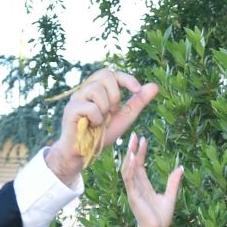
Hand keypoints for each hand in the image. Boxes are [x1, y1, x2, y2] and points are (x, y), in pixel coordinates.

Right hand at [49, 65, 157, 182]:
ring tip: (100, 121)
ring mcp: (76, 98)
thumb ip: (138, 102)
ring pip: (96, 89)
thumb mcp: (125, 117)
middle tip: (113, 111)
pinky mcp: (70, 109)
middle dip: (115, 94)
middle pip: (104, 74)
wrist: (83, 153)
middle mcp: (85, 90)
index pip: (112, 73)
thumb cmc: (101, 133)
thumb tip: (155, 86)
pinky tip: (92, 126)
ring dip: (105, 108)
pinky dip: (96, 119)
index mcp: (98, 89)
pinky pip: (90, 107)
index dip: (126, 78)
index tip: (137, 90)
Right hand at [120, 136, 180, 226]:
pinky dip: (129, 167)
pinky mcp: (132, 195)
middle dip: (133, 149)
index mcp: (143, 186)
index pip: (140, 165)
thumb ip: (173, 182)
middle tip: (135, 135)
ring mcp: (133, 190)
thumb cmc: (161, 217)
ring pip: (128, 168)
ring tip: (133, 142)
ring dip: (130, 155)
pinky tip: (132, 157)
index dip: (140, 153)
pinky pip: (129, 179)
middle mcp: (136, 186)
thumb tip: (181, 168)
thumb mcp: (170, 196)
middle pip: (132, 164)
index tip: (143, 140)